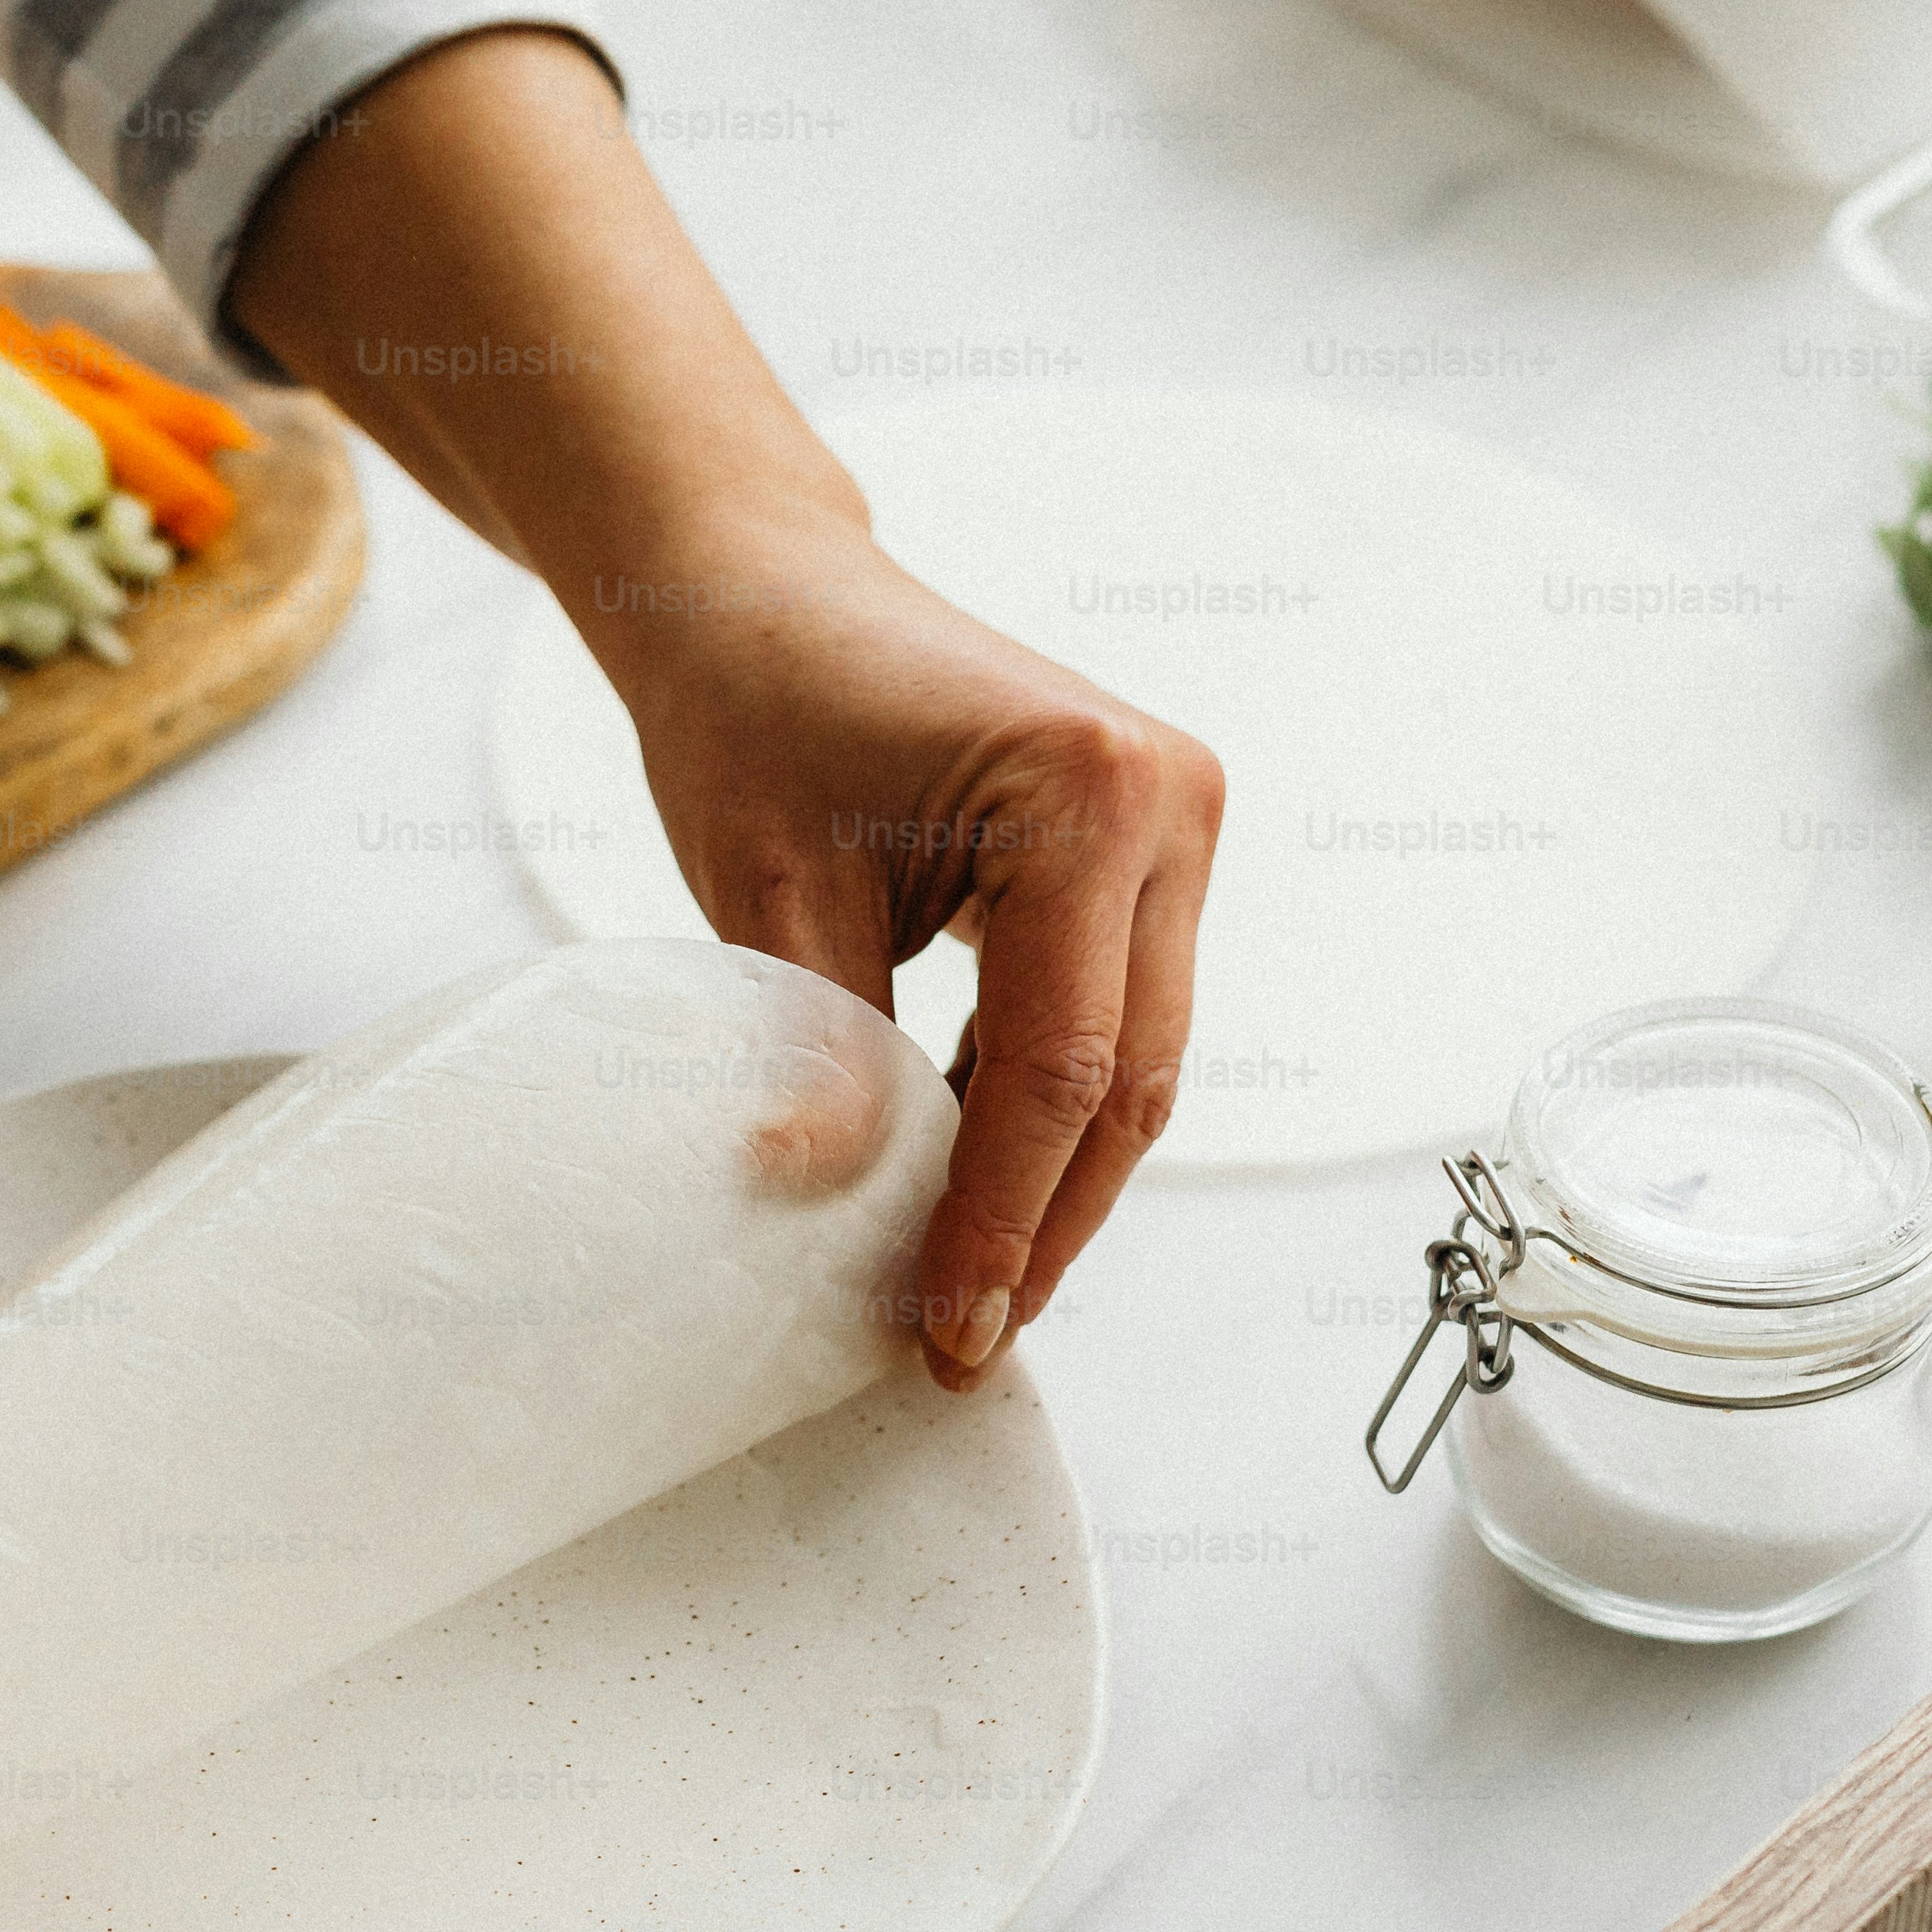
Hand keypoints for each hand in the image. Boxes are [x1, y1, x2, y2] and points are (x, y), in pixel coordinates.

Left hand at [589, 492, 1221, 1387]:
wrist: (761, 592)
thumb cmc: (753, 704)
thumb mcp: (767, 888)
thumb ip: (817, 1050)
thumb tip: (823, 1204)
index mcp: (1090, 791)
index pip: (1057, 1065)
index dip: (1002, 1214)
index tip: (948, 1329)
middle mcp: (1170, 800)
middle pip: (1125, 1079)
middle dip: (1044, 1221)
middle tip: (961, 1339)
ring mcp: (1178, 822)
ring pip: (1137, 1062)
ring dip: (1053, 1177)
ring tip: (964, 1285)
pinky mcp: (1152, 850)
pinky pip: (1114, 1014)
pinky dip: (1044, 1104)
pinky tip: (972, 1181)